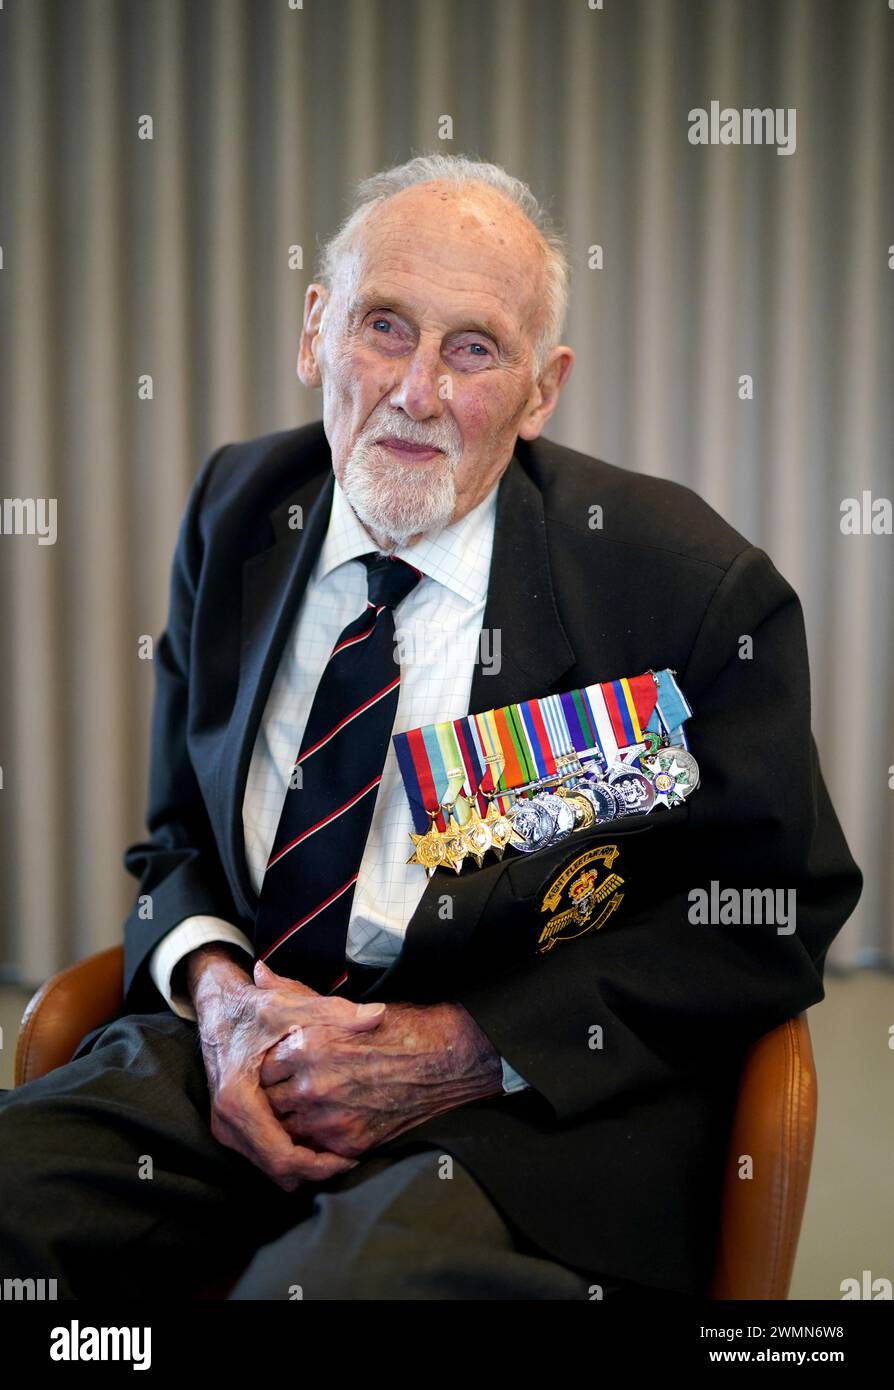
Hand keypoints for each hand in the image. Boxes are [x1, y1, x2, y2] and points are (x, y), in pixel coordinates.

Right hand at [188, 946, 386, 1190]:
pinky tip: (314, 1137)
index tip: (349, 1160)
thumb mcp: (290, 1005)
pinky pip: (265, 1156)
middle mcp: (227, 1122)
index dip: (319, 1165)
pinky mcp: (231, 1126)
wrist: (216, 1005)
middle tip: (350, 1158)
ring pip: (271, 1168)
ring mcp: (226, 1127)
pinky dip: (290, 1153)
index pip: (282, 1157)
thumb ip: (335, 1012)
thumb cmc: (252, 1007)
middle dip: (315, 1169)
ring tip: (337, 1149)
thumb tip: (377, 1015)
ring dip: (303, 1164)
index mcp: (239, 1100)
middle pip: (277, 1171)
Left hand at [256, 971, 504, 1156]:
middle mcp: (313, 1083)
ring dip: (291, 1121)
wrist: (443, 1059)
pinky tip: (327, 1124)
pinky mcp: (348, 1143)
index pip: (262, 1066)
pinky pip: (313, 1150)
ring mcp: (330, 1117)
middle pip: (269, 1100)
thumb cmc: (395, 1028)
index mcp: (308, 1045)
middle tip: (288, 1091)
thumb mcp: (341, 1006)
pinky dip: (315, 1141)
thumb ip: (294, 994)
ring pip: (286, 1128)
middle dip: (276, 1096)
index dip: (270, 1067)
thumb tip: (260, 973)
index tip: (281, 1068)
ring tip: (307, 1108)